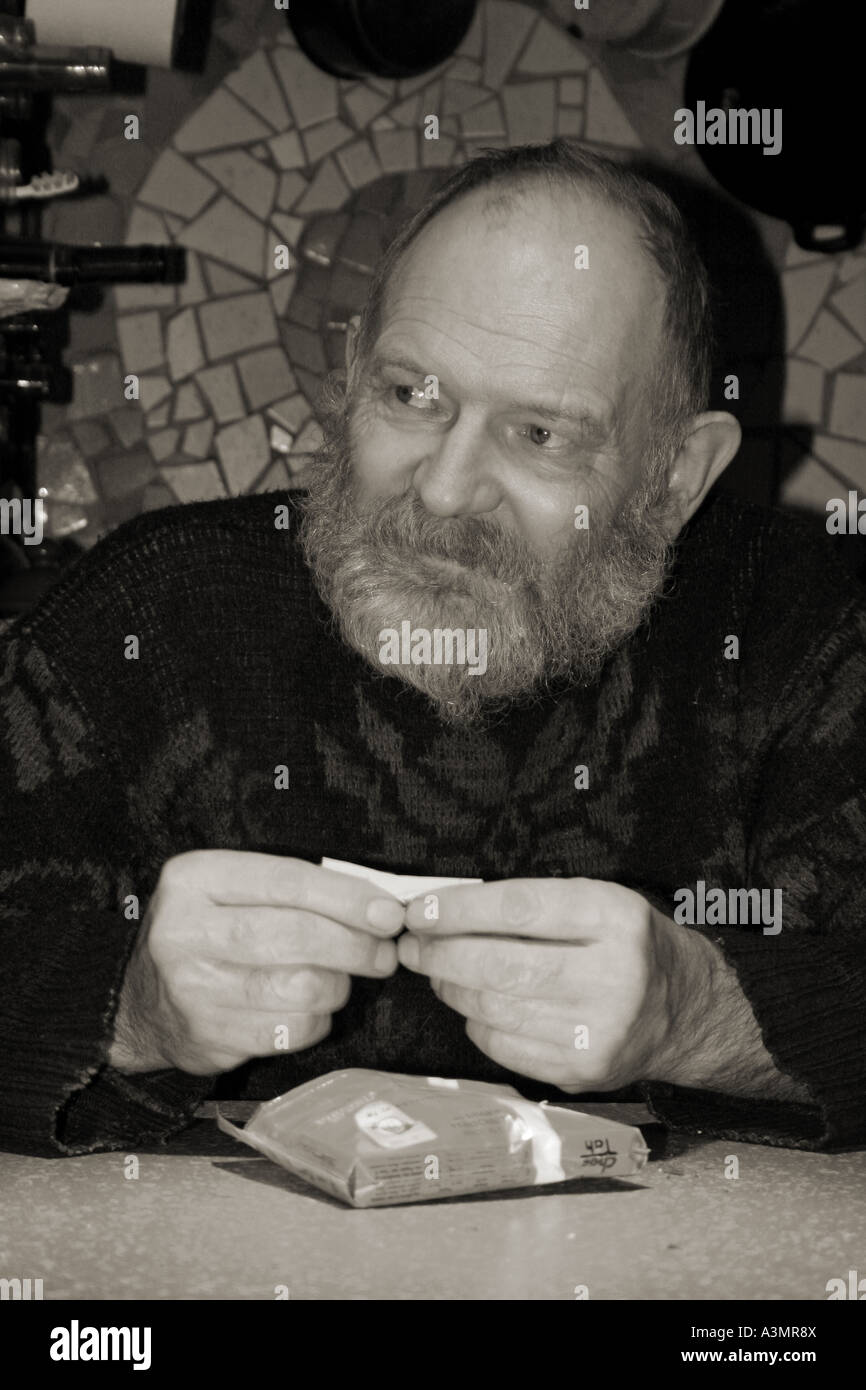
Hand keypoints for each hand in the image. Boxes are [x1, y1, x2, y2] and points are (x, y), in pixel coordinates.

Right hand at [109, 851, 403, 1075]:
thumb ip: (292, 889)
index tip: (390, 913)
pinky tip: (310, 1008)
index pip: (287, 881)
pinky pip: (290, 1030)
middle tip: (383, 953)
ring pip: (299, 987)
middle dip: (354, 945)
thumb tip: (377, 906)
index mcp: (194, 878)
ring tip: (340, 979)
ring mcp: (192, 988)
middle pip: (295, 935)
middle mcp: (184, 930)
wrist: (139, 1002)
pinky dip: (315, 1020)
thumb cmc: (208, 933)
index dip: (348, 898)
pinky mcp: (206, 1037)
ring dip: (337, 985)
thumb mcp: (231, 890)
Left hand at [397, 877, 713, 1092]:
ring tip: (435, 970)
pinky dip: (476, 1022)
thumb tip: (443, 912)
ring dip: (450, 987)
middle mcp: (613, 976)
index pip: (517, 910)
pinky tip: (472, 1004)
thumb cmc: (626, 944)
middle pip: (498, 965)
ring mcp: (599, 1031)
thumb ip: (530, 903)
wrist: (684, 1010)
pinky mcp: (584, 1070)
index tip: (418, 910)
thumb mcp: (596, 901)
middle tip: (411, 944)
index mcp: (615, 918)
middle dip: (440, 954)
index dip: (457, 910)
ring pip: (495, 1008)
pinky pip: (505, 1046)